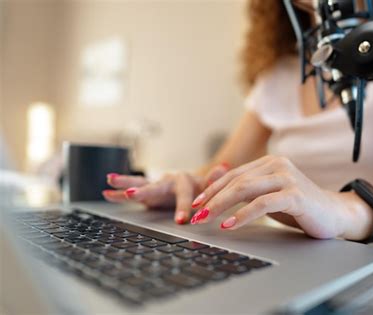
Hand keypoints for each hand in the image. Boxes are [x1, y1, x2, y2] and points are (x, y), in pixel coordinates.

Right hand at [103, 163, 230, 224]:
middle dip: (143, 191)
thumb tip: (223, 167)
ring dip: (125, 183)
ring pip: (139, 184)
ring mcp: (155, 186)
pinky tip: (106, 193)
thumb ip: (213, 179)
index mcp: (183, 180)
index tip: (182, 220)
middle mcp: (167, 181)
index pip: (182, 194)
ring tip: (110, 180)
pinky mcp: (148, 192)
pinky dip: (119, 193)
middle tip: (132, 194)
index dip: (182, 206)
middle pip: (154, 186)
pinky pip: (132, 192)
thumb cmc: (201, 186)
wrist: (194, 184)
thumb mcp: (209, 185)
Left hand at [189, 156, 372, 239]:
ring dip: (222, 205)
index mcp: (269, 163)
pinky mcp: (295, 195)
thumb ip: (247, 187)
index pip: (234, 175)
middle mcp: (277, 165)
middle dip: (212, 198)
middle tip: (196, 214)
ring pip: (245, 189)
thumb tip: (215, 181)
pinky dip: (243, 215)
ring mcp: (287, 178)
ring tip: (206, 219)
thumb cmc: (299, 206)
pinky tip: (230, 225)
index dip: (213, 189)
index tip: (196, 203)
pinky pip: (262, 204)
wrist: (333, 214)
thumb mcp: (268, 195)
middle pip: (236, 181)